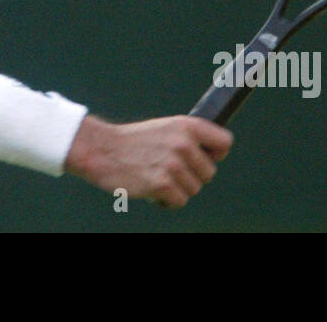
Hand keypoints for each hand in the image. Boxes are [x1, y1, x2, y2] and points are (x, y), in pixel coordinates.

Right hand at [65, 114, 233, 207]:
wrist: (101, 150)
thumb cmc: (133, 142)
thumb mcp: (164, 128)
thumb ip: (188, 138)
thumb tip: (214, 155)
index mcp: (187, 125)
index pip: (225, 142)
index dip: (215, 154)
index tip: (203, 157)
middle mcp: (183, 143)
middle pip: (209, 173)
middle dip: (191, 176)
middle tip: (168, 169)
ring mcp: (173, 164)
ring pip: (194, 189)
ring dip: (177, 189)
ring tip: (156, 176)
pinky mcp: (162, 184)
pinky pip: (179, 201)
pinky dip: (166, 201)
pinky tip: (152, 189)